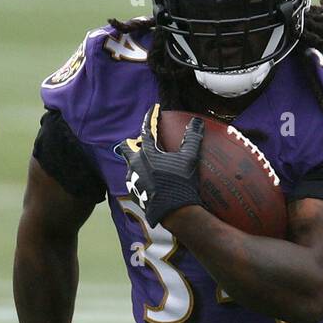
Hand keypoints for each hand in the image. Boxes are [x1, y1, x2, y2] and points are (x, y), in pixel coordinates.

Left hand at [115, 109, 203, 228]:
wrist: (175, 213)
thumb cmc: (181, 184)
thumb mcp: (189, 160)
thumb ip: (192, 139)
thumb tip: (196, 121)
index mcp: (147, 153)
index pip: (147, 130)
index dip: (151, 118)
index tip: (154, 109)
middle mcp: (136, 164)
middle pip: (127, 147)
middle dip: (132, 142)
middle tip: (142, 142)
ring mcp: (133, 180)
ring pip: (129, 164)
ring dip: (136, 160)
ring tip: (145, 162)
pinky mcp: (134, 194)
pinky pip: (132, 180)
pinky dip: (138, 176)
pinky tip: (146, 180)